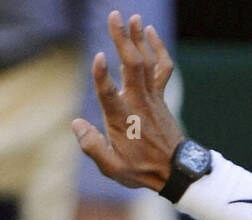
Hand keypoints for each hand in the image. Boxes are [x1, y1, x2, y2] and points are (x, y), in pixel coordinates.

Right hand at [72, 11, 183, 191]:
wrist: (176, 171)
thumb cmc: (141, 170)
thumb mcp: (113, 168)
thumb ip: (92, 147)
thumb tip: (76, 124)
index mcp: (122, 120)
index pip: (109, 95)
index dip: (102, 76)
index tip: (99, 57)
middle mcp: (138, 103)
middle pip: (131, 66)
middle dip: (122, 40)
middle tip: (114, 16)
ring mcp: (151, 98)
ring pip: (146, 62)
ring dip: (138, 38)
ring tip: (131, 17)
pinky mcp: (160, 96)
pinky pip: (162, 68)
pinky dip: (158, 49)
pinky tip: (150, 32)